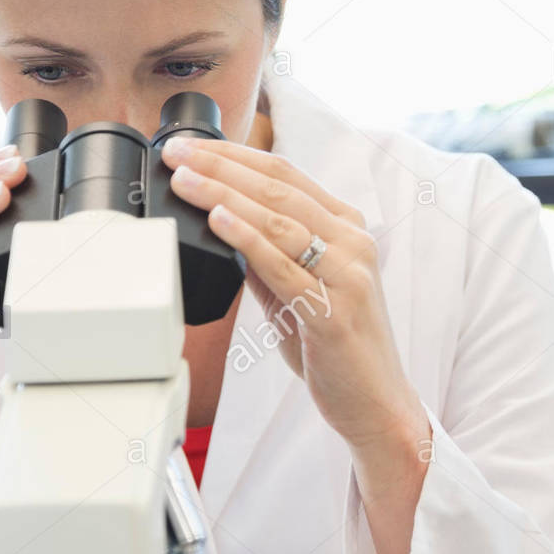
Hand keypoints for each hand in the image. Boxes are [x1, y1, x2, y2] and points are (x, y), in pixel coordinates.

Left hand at [162, 134, 429, 553]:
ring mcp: (349, 274)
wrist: (377, 407)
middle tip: (176, 152)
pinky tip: (219, 219)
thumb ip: (268, 261)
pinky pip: (283, 265)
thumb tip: (223, 228)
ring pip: (277, 219)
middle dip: (220, 164)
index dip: (234, 155)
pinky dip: (247, 237)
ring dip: (224, 193)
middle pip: (278, 187)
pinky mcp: (334, 309)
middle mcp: (354, 244)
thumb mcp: (298, 296)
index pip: (285, 175)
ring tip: (185, 178)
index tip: (191, 146)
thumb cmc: (340, 353)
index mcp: (348, 231)